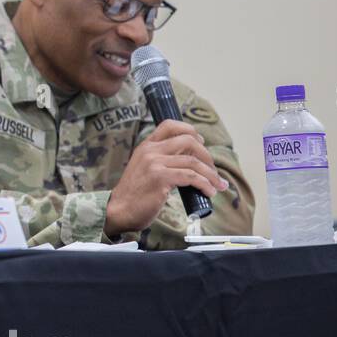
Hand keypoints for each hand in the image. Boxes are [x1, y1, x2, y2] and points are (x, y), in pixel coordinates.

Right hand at [105, 120, 227, 236]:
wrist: (119, 211)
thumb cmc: (135, 195)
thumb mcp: (145, 170)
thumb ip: (161, 161)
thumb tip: (191, 162)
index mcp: (145, 146)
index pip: (170, 125)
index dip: (190, 130)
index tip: (201, 144)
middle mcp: (150, 150)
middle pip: (188, 140)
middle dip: (207, 155)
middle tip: (212, 171)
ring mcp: (154, 163)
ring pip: (193, 162)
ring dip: (211, 174)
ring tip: (217, 185)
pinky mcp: (160, 178)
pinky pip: (191, 177)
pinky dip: (205, 184)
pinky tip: (209, 192)